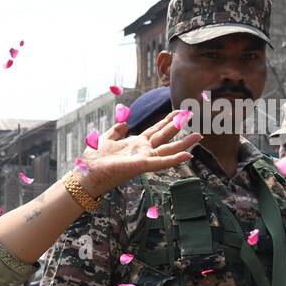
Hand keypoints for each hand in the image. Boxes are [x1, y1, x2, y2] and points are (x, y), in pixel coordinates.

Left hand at [78, 113, 202, 197]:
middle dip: (178, 126)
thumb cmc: (94, 160)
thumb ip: (116, 130)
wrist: (86, 174)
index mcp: (135, 143)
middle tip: (192, 116)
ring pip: (168, 149)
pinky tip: (188, 155)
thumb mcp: (104, 139)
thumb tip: (124, 122)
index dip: (167, 120)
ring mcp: (144, 158)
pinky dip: (175, 159)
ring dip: (184, 143)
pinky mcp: (142, 165)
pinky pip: (161, 162)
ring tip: (199, 135)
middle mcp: (143, 150)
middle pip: (165, 136)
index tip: (179, 111)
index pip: (155, 129)